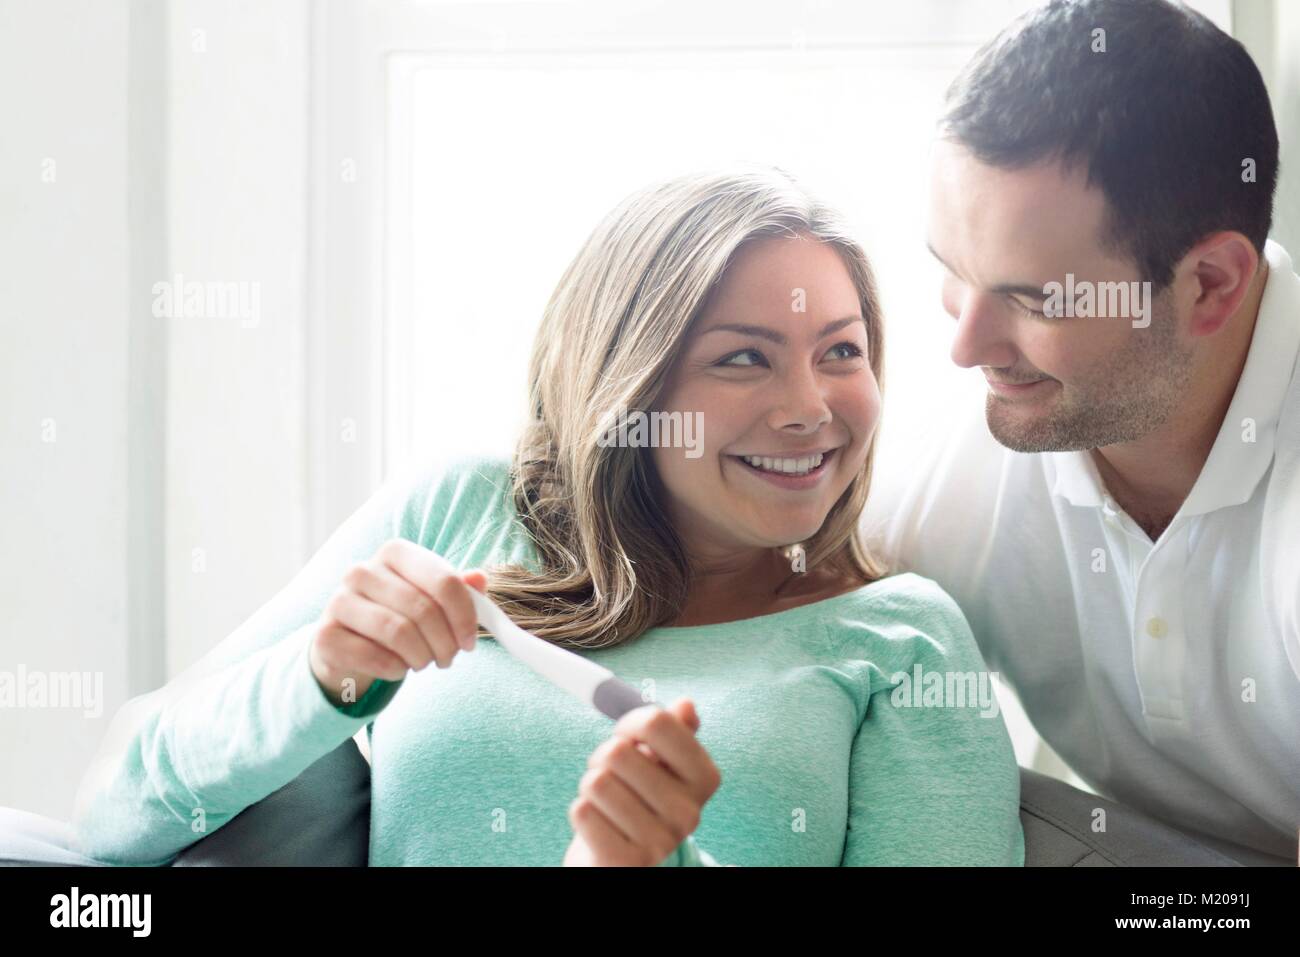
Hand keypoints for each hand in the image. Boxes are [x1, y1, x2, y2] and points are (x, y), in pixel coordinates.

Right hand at [308, 539, 487, 706]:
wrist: (348, 647)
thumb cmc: (398, 618)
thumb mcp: (430, 599)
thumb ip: (458, 589)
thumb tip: (480, 579)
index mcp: (395, 553)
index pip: (444, 581)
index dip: (465, 617)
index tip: (470, 642)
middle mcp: (362, 570)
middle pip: (423, 609)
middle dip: (445, 642)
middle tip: (448, 658)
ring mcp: (338, 601)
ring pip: (399, 633)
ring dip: (422, 657)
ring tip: (424, 662)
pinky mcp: (325, 635)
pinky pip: (374, 657)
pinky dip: (396, 670)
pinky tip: (398, 668)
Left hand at [564, 698, 720, 865]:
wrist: (625, 855)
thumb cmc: (640, 796)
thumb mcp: (661, 761)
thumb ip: (674, 731)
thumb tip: (686, 705)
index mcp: (704, 777)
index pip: (656, 722)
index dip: (630, 723)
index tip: (627, 737)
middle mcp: (689, 812)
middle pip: (618, 752)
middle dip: (604, 756)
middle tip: (613, 773)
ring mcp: (659, 841)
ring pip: (596, 782)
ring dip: (591, 786)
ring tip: (607, 800)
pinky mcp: (626, 862)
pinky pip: (583, 813)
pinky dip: (582, 812)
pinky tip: (600, 823)